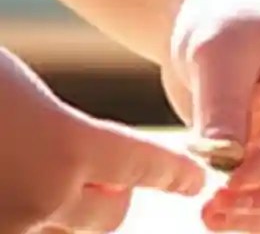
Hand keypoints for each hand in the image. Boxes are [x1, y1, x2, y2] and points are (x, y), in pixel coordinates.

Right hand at [0, 48, 204, 233]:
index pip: (146, 166)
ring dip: (63, 208)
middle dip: (114, 192)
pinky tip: (12, 184)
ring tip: (38, 171)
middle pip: (111, 213)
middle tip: (100, 170)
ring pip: (63, 228)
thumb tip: (88, 149)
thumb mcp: (22, 85)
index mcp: (67, 147)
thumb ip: (66, 127)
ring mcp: (9, 228)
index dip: (175, 172)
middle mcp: (43, 198)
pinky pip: (23, 233)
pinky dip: (25, 217)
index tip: (195, 180)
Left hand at [161, 0, 259, 231]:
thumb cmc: (219, 21)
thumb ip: (223, 108)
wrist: (205, 17)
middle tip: (215, 210)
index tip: (227, 184)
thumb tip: (223, 164)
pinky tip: (212, 212)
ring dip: (259, 215)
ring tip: (209, 218)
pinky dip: (248, 211)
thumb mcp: (217, 53)